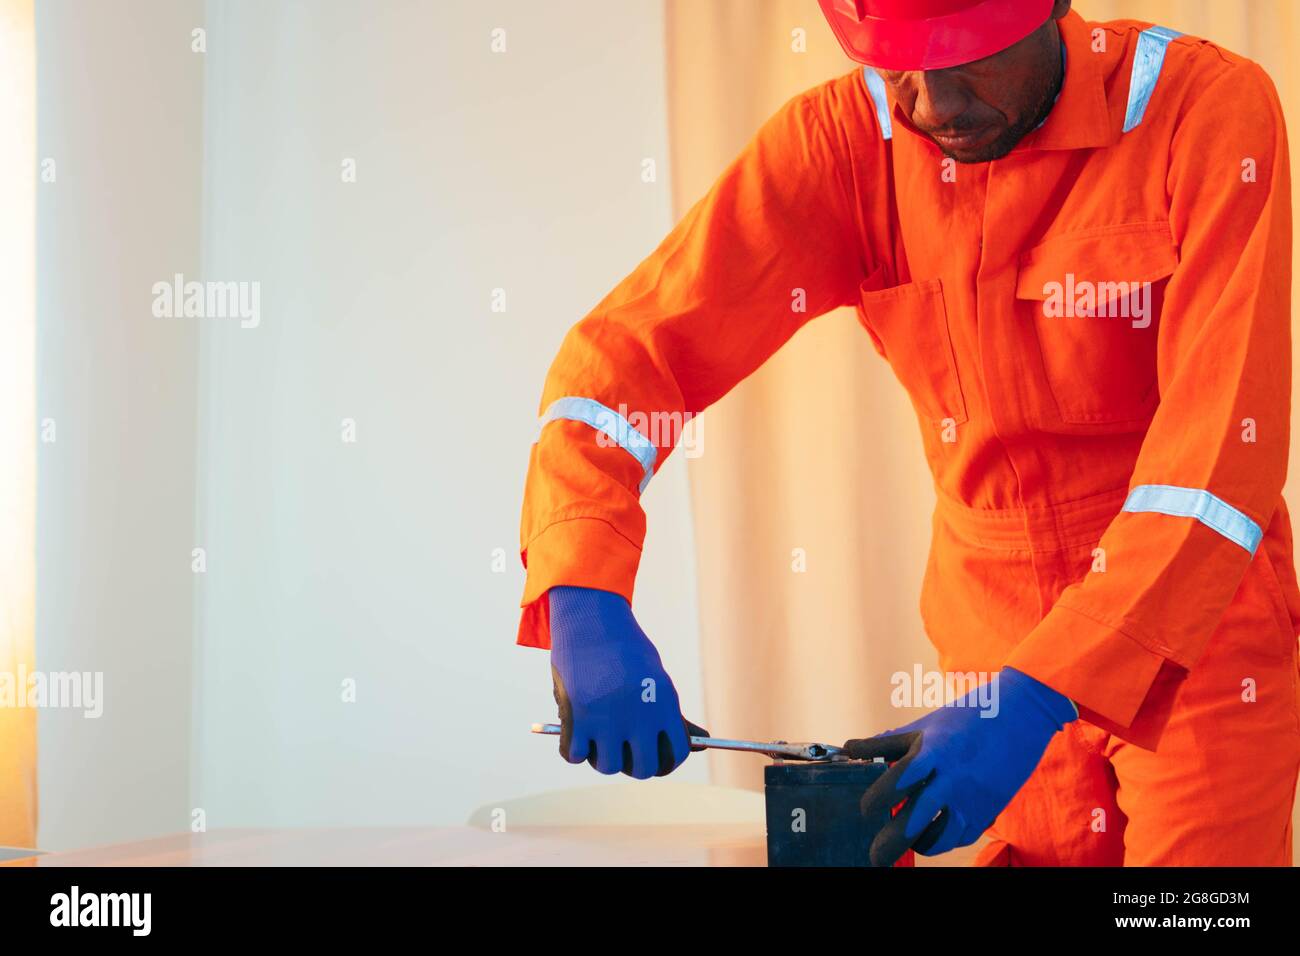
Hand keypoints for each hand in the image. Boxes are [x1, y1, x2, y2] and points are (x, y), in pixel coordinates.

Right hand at [548, 586, 705, 778]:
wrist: (590, 618)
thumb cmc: (624, 650)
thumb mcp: (654, 677)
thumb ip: (670, 714)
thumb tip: (699, 745)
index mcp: (664, 702)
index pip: (675, 754)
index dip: (664, 762)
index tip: (652, 758)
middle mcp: (638, 715)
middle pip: (642, 769)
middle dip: (632, 764)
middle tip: (622, 750)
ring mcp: (606, 718)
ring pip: (607, 765)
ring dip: (600, 756)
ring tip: (596, 736)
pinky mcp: (576, 716)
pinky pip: (573, 755)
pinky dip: (572, 749)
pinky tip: (575, 732)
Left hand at [843, 667, 1076, 865]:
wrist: (1020, 717)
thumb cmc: (966, 718)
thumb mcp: (923, 726)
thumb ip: (886, 743)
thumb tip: (849, 749)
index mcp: (933, 752)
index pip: (898, 781)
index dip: (877, 799)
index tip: (865, 810)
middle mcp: (952, 779)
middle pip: (915, 820)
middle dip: (891, 842)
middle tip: (875, 856)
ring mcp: (972, 798)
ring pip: (940, 838)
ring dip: (919, 845)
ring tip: (908, 842)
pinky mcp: (988, 810)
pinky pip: (960, 836)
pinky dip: (943, 839)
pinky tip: (932, 833)